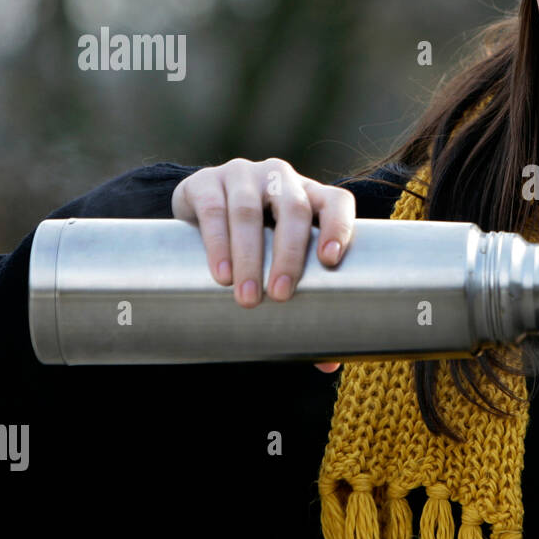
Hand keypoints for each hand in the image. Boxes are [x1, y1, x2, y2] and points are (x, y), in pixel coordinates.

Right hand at [170, 156, 353, 372]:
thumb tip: (329, 363)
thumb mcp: (280, 264)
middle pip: (293, 210)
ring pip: (250, 211)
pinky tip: (220, 274)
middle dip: (288, 255)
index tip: (332, 261)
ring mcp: (243, 175)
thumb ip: (306, 304)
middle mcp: (281, 178)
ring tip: (247, 297)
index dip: (339, 227)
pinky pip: (214, 209)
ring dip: (249, 256)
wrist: (199, 210)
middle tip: (280, 296)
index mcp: (310, 196)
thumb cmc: (257, 245)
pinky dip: (217, 244)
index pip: (336, 202)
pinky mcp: (205, 181)